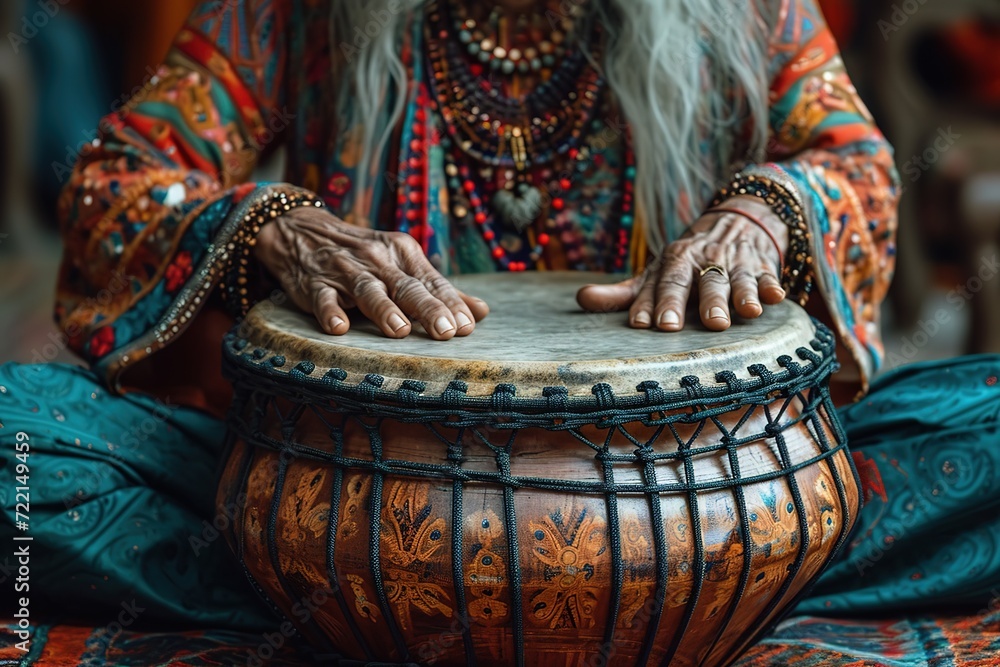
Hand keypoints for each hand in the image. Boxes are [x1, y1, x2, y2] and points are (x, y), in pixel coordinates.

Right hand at [254, 207, 488, 338]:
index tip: (467, 326)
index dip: (450, 303)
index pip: (432, 281)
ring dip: (384, 310)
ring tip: (401, 331)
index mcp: (403, 252)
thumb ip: (439, 290)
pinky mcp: (315, 283)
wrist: (303, 231)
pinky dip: (330, 311)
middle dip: (428, 308)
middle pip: (407, 286)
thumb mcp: (402, 263)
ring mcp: (345, 270)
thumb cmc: (364, 255)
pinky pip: (323, 297)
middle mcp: (378, 259)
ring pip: (368, 289)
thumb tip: (482, 312)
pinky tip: (338, 327)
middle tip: (447, 331)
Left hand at [577, 197, 786, 330]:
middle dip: (698, 302)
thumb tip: (581, 299)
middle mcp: (703, 260)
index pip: (663, 283)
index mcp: (674, 260)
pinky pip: (768, 276)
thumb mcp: (656, 273)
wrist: (738, 220)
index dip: (656, 303)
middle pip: (699, 281)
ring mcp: (734, 262)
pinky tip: (776, 298)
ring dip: (740, 296)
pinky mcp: (763, 266)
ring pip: (736, 279)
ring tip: (746, 313)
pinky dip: (772, 286)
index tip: (646, 325)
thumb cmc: (688, 262)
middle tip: (696, 324)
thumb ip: (623, 292)